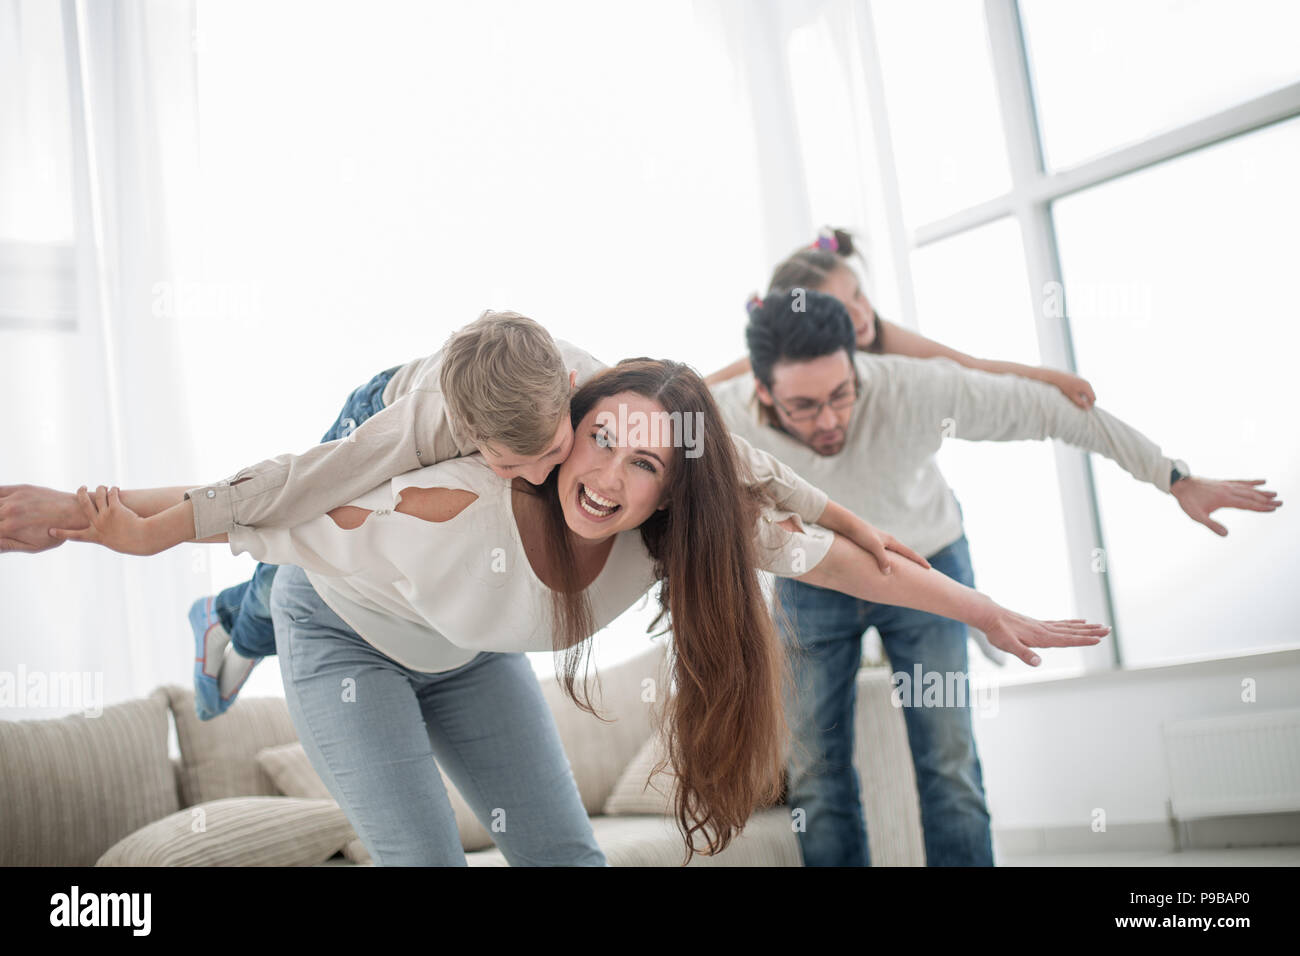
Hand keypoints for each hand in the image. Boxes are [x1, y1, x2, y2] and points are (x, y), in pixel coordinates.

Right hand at [0, 484, 88, 553]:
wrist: (75, 512)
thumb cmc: (54, 534)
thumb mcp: (32, 547)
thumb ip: (7, 546)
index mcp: (9, 528)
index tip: (3, 531)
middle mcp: (8, 511)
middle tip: (5, 525)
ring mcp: (14, 498)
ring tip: (5, 517)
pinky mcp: (20, 489)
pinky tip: (1, 504)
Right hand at [52, 485, 156, 554]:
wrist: (141, 540)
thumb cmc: (132, 542)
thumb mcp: (115, 541)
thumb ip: (107, 534)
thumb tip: (104, 525)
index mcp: (95, 536)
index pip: (75, 535)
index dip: (62, 533)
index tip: (51, 531)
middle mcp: (98, 524)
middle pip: (84, 504)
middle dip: (81, 493)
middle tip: (82, 488)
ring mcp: (105, 516)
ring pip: (99, 496)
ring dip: (101, 489)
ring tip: (104, 487)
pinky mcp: (115, 508)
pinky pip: (112, 494)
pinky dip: (113, 490)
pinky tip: (115, 489)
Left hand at [853, 522, 931, 576]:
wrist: (846, 523)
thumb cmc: (860, 534)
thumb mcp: (873, 547)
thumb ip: (882, 559)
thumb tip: (888, 573)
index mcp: (891, 541)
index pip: (910, 553)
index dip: (919, 561)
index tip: (929, 568)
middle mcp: (887, 541)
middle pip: (904, 554)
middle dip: (913, 562)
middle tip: (922, 571)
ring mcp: (879, 542)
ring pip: (894, 555)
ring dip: (900, 562)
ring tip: (905, 571)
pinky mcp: (870, 544)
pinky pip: (883, 555)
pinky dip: (888, 562)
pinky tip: (884, 567)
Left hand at [978, 606, 1109, 666]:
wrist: (990, 616)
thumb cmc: (998, 632)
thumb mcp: (1008, 645)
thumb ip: (1023, 654)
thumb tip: (1038, 663)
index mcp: (1041, 637)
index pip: (1067, 639)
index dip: (1083, 640)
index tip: (1099, 639)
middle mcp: (1045, 630)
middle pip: (1073, 632)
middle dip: (1091, 632)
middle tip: (1109, 629)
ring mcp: (1042, 626)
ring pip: (1069, 627)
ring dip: (1086, 627)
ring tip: (1100, 625)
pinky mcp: (1038, 624)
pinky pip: (1060, 623)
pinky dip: (1072, 623)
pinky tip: (1080, 621)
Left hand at [1044, 368, 1095, 409]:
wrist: (1057, 377)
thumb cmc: (1064, 388)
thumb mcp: (1073, 397)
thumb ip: (1081, 403)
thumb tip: (1088, 409)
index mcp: (1086, 387)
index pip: (1093, 398)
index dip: (1090, 405)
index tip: (1084, 409)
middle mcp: (1087, 383)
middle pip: (1091, 395)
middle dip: (1086, 401)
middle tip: (1077, 404)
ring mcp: (1083, 380)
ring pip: (1087, 392)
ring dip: (1083, 397)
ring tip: (1073, 397)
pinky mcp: (1079, 379)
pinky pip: (1083, 388)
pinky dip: (1080, 392)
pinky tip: (1071, 392)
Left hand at [1171, 476, 1281, 535]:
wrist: (1180, 484)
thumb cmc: (1188, 501)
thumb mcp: (1197, 516)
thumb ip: (1212, 525)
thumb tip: (1226, 535)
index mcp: (1225, 499)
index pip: (1247, 504)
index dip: (1261, 507)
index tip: (1273, 509)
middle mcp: (1229, 490)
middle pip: (1251, 496)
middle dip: (1266, 500)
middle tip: (1280, 503)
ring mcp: (1227, 485)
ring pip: (1248, 488)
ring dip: (1262, 491)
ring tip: (1275, 493)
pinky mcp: (1223, 482)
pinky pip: (1241, 481)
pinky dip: (1252, 482)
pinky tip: (1262, 481)